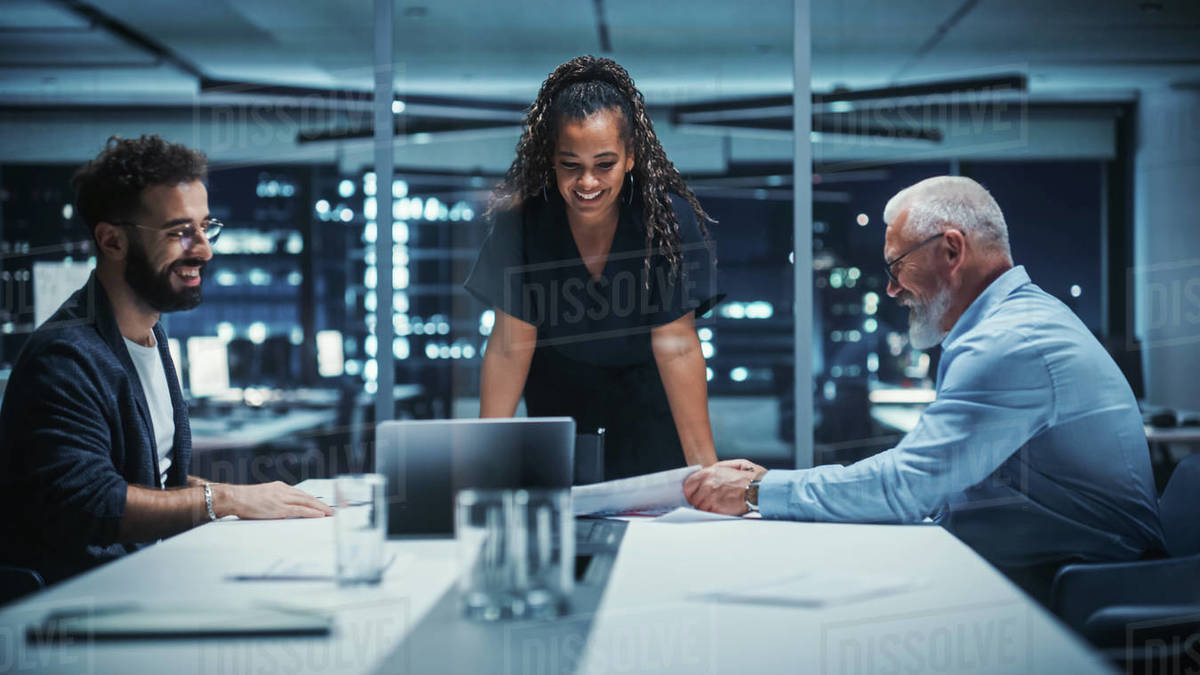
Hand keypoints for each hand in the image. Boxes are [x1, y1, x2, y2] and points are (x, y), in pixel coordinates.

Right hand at [213, 481, 333, 519]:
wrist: (234, 497)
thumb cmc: (245, 500)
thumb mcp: (264, 496)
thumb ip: (275, 500)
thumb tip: (282, 509)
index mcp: (280, 487)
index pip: (301, 494)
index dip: (313, 500)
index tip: (322, 505)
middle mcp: (283, 490)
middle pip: (307, 497)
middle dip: (321, 504)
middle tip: (332, 509)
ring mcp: (282, 498)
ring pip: (306, 503)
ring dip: (321, 508)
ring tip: (330, 513)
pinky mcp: (279, 508)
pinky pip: (299, 510)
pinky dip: (311, 512)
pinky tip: (319, 515)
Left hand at [683, 459, 766, 515]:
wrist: (760, 490)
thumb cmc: (752, 478)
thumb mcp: (736, 464)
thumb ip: (720, 467)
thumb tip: (712, 470)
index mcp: (710, 472)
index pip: (688, 484)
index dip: (691, 491)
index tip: (694, 495)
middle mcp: (707, 484)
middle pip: (693, 498)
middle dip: (699, 501)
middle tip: (709, 502)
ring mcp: (710, 497)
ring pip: (700, 507)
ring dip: (707, 508)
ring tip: (719, 506)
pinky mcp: (716, 508)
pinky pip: (708, 514)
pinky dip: (713, 514)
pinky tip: (722, 510)